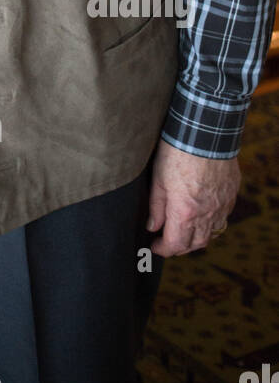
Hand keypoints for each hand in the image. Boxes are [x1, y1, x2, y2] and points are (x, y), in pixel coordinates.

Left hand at [147, 138, 239, 255]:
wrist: (205, 133)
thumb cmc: (177, 153)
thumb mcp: (158, 179)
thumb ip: (156, 207)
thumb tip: (152, 226)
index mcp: (184, 213)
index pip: (174, 244)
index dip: (163, 249)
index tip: (155, 247)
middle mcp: (206, 215)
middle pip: (194, 244)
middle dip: (179, 248)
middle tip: (167, 243)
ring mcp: (221, 206)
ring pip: (211, 235)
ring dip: (197, 240)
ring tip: (184, 234)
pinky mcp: (230, 195)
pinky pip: (223, 219)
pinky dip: (212, 226)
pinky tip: (203, 219)